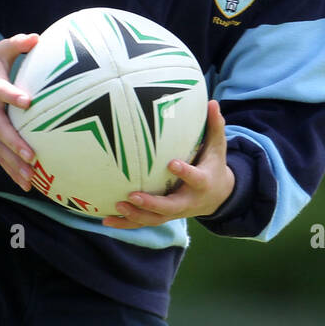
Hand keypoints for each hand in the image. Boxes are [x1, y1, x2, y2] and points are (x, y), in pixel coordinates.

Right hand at [0, 33, 39, 190]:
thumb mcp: (0, 49)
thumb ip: (18, 44)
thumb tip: (37, 37)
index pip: (2, 91)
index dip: (12, 96)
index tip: (27, 102)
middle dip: (15, 144)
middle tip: (32, 156)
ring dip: (14, 165)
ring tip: (30, 180)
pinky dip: (11, 171)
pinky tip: (26, 184)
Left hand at [103, 100, 235, 229]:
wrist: (217, 196)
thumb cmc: (213, 165)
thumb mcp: (218, 148)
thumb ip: (215, 126)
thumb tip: (212, 102)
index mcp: (202, 182)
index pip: (194, 178)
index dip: (184, 172)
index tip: (171, 163)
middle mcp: (188, 201)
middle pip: (170, 207)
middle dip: (152, 204)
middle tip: (132, 196)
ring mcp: (175, 212)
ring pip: (155, 218)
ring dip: (135, 215)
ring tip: (117, 206)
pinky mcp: (164, 217)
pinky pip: (144, 222)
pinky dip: (126, 223)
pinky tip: (107, 220)